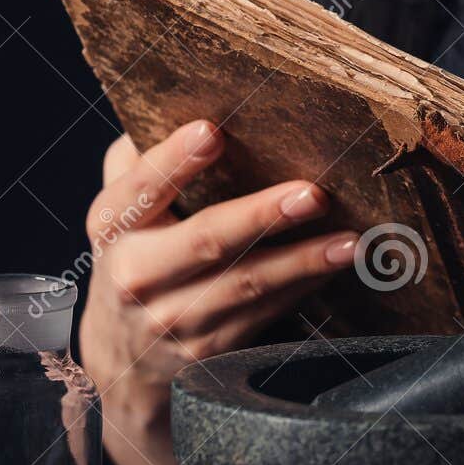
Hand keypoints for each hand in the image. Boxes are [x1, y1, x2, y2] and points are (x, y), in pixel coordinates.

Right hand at [78, 120, 357, 464]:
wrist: (123, 363)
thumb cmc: (135, 260)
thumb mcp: (121, 213)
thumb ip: (138, 163)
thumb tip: (179, 101)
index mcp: (113, 227)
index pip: (140, 189)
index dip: (174, 161)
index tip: (212, 131)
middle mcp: (136, 277)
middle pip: (205, 241)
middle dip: (262, 216)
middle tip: (312, 194)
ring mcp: (173, 321)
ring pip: (247, 286)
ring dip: (303, 262)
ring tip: (349, 241)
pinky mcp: (209, 353)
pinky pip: (266, 315)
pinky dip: (304, 287)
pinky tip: (336, 266)